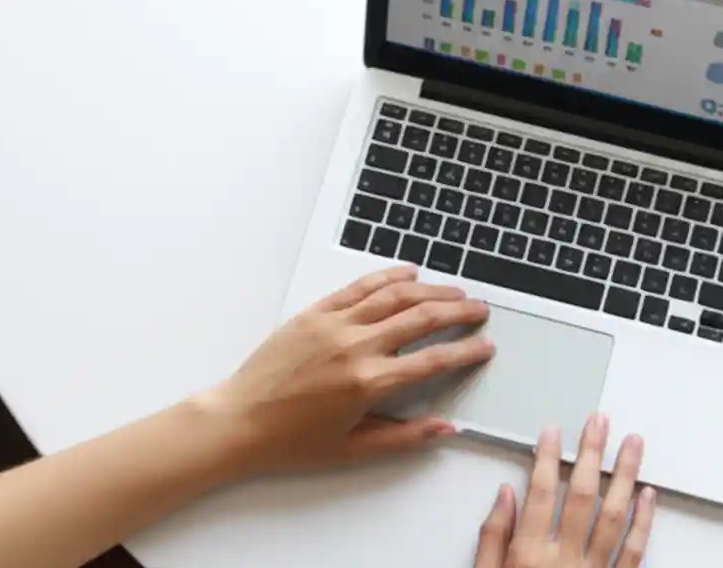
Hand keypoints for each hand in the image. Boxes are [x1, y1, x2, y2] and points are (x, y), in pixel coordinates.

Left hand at [194, 265, 492, 475]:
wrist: (237, 422)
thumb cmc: (289, 442)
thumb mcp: (353, 449)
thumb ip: (404, 437)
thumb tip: (447, 429)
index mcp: (368, 383)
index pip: (432, 360)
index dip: (465, 352)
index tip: (485, 346)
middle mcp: (355, 346)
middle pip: (420, 318)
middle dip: (457, 312)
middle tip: (480, 310)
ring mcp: (334, 324)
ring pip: (394, 295)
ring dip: (430, 290)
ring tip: (455, 292)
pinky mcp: (314, 313)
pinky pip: (359, 287)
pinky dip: (387, 276)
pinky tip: (408, 272)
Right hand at [474, 416, 655, 567]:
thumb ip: (492, 539)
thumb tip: (505, 494)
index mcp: (528, 557)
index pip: (539, 493)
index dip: (546, 457)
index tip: (553, 430)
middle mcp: (564, 562)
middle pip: (581, 495)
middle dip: (592, 453)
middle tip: (600, 420)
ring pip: (614, 516)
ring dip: (625, 476)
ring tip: (633, 443)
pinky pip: (634, 552)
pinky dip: (643, 521)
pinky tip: (648, 495)